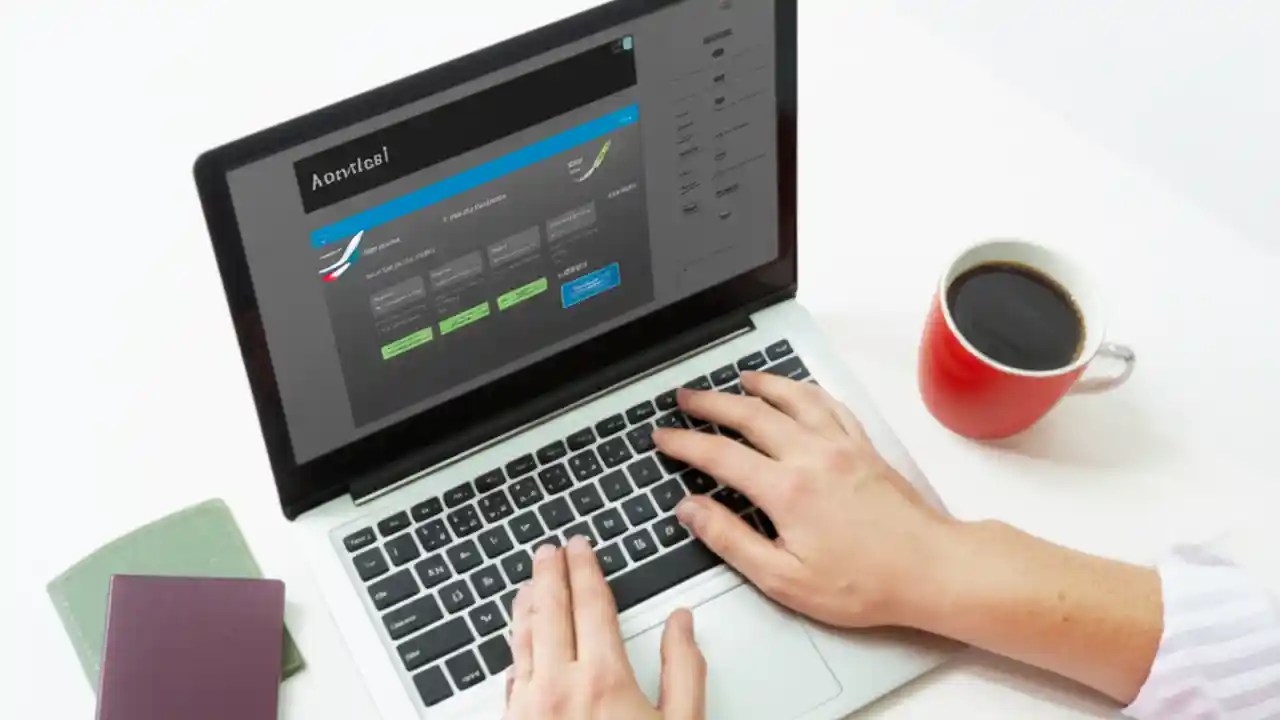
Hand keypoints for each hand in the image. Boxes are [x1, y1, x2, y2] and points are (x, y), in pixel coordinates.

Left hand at [504, 537, 706, 719]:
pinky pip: (509, 676)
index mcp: (604, 680)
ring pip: (522, 640)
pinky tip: (520, 642)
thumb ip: (684, 672)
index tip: (578, 548)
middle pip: (549, 612)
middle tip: (547, 551)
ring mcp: (527, 707)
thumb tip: (681, 624)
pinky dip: (515, 648)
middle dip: (548, 574)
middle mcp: (558, 687)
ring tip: (529, 584)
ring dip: (526, 605)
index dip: (583, 569)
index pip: (590, 605)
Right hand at [652, 371, 954, 629]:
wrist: (930, 570)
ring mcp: (841, 447)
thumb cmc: (864, 584)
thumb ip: (731, 539)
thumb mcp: (784, 578)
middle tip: (685, 398)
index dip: (685, 444)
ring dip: (760, 385)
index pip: (720, 455)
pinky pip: (829, 405)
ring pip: (792, 399)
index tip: (663, 438)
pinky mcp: (864, 448)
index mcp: (786, 489)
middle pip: (750, 414)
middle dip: (711, 403)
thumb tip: (691, 511)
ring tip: (738, 379)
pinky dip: (806, 390)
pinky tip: (798, 390)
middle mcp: (812, 456)